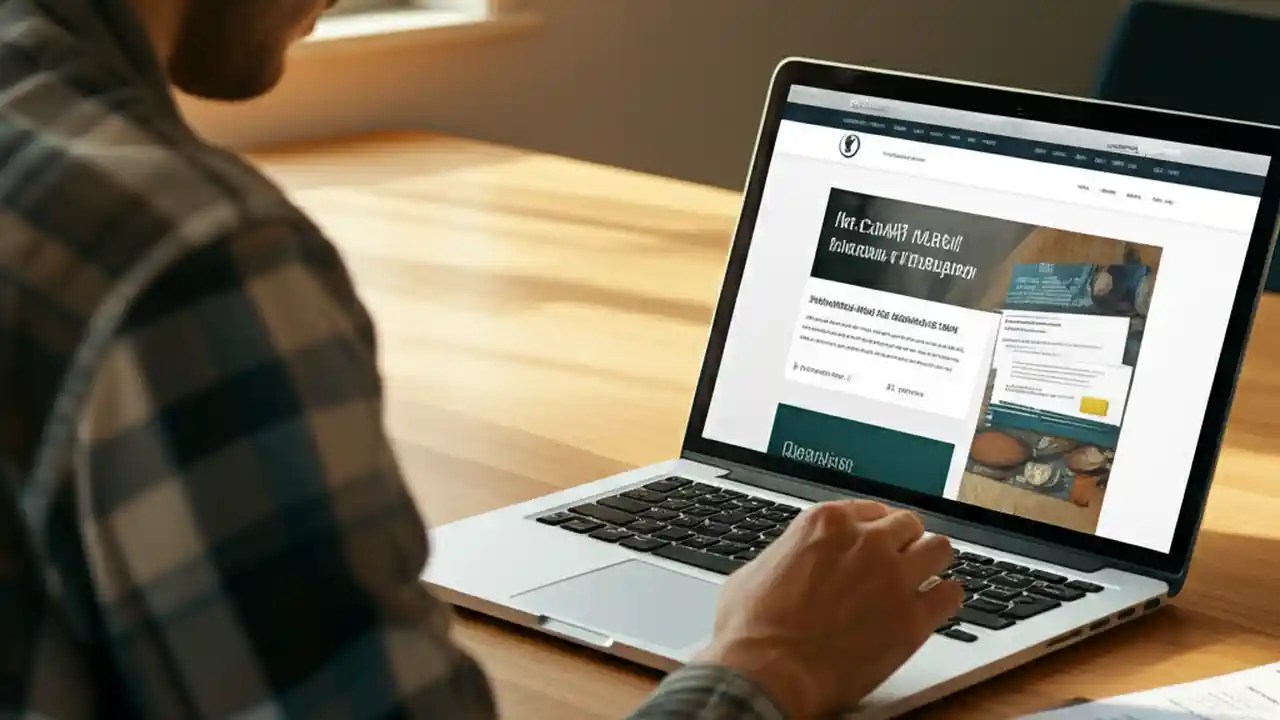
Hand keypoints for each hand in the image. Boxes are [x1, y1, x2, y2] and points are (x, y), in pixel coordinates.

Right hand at [695, 500, 961, 718]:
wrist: (768, 673)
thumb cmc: (751, 629)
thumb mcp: (756, 571)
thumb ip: (788, 555)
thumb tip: (792, 562)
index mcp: (827, 523)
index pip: (872, 510)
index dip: (877, 528)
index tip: (879, 541)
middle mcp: (866, 542)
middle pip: (909, 525)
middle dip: (904, 543)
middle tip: (899, 563)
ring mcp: (894, 578)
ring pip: (940, 550)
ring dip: (931, 564)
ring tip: (922, 581)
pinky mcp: (913, 619)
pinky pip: (952, 594)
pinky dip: (945, 598)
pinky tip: (933, 608)